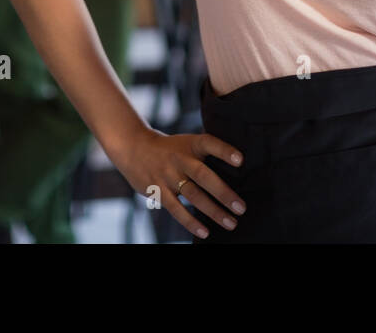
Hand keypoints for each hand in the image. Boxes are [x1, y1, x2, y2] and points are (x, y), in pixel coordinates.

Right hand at [113, 128, 246, 238]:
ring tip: (231, 223)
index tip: (241, 160)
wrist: (134, 148)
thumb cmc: (171, 149)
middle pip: (203, 176)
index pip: (209, 143)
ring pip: (193, 195)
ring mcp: (168, 176)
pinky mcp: (158, 191)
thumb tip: (236, 172)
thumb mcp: (187, 143)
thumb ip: (206, 154)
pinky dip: (191, 222)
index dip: (225, 150)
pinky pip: (176, 209)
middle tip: (241, 208)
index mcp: (191, 144)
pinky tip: (204, 232)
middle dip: (223, 193)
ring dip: (213, 211)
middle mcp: (180, 159)